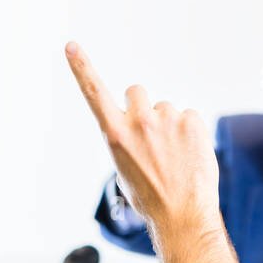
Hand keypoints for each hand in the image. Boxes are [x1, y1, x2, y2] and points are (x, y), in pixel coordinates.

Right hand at [65, 42, 219, 228]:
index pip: (94, 93)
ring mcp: (166, 119)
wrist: (182, 216)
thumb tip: (142, 132)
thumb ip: (127, 141)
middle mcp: (138, 121)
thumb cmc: (151, 199)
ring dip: (169, 127)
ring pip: (166, 110)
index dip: (82, 68)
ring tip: (175, 158)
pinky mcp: (191, 121)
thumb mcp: (125, 170)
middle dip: (142, 107)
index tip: (71, 45)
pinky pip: (189, 118)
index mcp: (115, 134)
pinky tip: (190, 157)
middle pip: (135, 92)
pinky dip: (191, 134)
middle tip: (153, 137)